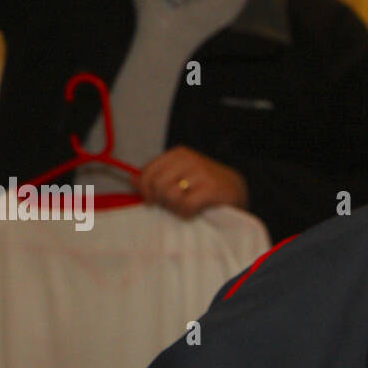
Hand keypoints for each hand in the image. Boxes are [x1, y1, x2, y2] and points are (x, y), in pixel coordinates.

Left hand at [133, 145, 247, 217]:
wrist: (236, 189)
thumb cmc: (203, 184)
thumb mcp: (178, 175)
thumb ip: (156, 177)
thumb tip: (131, 181)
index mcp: (178, 154)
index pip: (148, 171)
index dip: (144, 189)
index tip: (149, 200)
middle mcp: (189, 160)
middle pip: (157, 184)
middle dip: (161, 199)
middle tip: (172, 205)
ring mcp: (201, 173)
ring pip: (170, 195)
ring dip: (174, 207)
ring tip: (184, 207)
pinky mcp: (212, 189)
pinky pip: (185, 205)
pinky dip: (186, 213)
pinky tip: (193, 211)